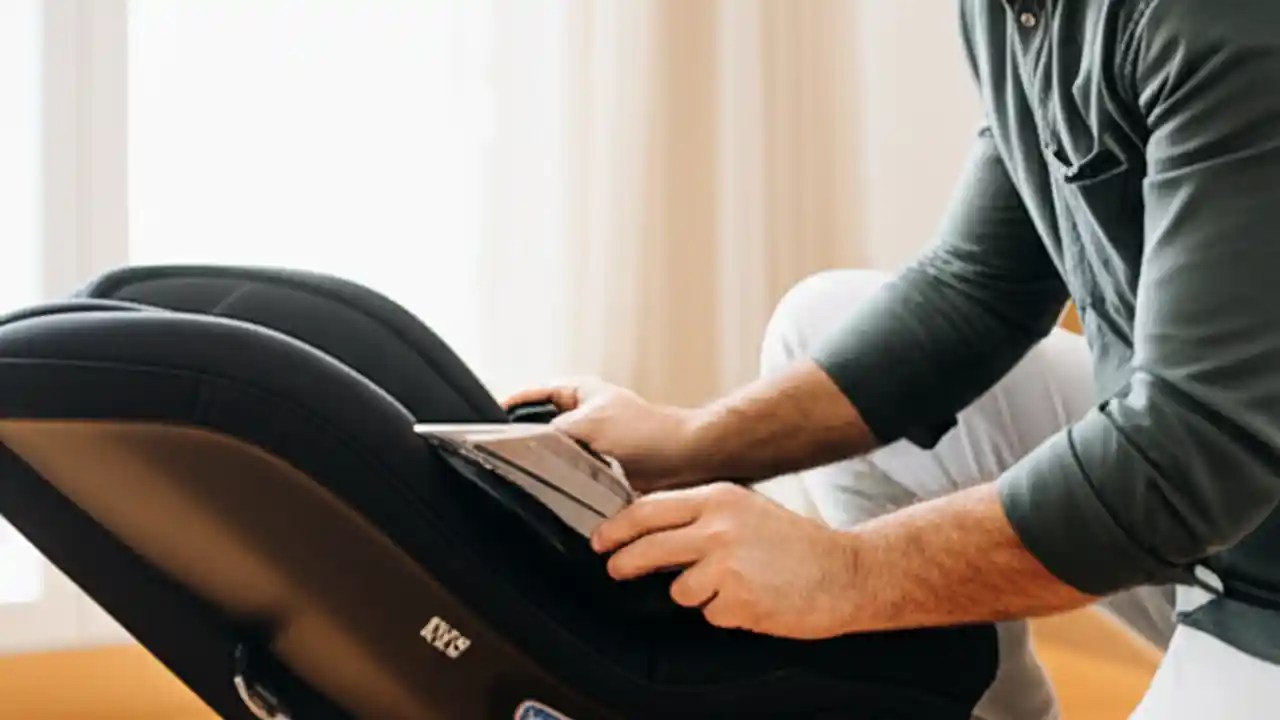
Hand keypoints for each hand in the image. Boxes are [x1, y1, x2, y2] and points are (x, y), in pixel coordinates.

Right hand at [503, 377, 701, 489]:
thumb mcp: (588, 423)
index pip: (528, 397)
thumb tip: (523, 446)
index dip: (507, 409)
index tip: (484, 427)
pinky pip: (570, 479)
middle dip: (524, 444)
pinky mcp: (598, 472)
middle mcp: (578, 418)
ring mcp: (588, 446)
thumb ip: (551, 433)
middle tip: (504, 458)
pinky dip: (563, 485)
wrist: (683, 460)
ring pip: (552, 458)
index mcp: (575, 393)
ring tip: (530, 478)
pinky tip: (554, 494)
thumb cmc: (647, 432)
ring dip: (546, 469)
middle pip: (535, 430)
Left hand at [592, 482, 859, 638]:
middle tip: (615, 569)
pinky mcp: (737, 598)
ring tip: (733, 585)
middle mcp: (718, 527)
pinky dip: (725, 612)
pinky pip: (710, 613)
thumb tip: (652, 533)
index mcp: (718, 499)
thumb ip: (702, 517)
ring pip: (678, 589)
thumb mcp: (745, 511)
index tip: (601, 539)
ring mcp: (726, 564)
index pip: (649, 509)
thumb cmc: (796, 544)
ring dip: (696, 594)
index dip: (618, 526)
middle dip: (624, 561)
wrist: (846, 572)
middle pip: (648, 546)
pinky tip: (753, 599)